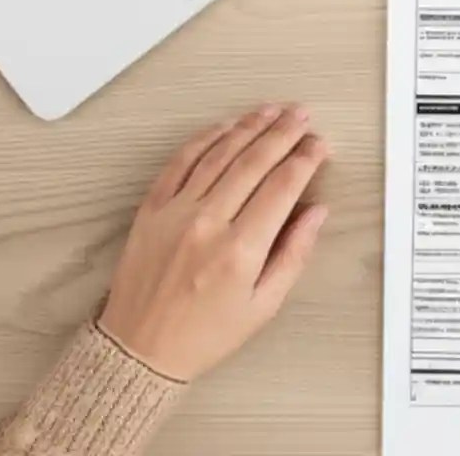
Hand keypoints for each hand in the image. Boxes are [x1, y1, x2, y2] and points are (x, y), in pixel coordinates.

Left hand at [99, 104, 330, 380]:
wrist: (140, 348)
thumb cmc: (205, 334)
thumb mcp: (263, 305)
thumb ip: (294, 254)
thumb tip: (317, 212)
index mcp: (240, 250)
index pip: (282, 186)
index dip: (305, 159)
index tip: (320, 145)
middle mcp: (207, 223)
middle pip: (253, 161)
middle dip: (282, 132)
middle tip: (301, 114)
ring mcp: (175, 213)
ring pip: (218, 154)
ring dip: (248, 127)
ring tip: (271, 111)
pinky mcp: (151, 210)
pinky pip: (179, 163)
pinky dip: (204, 140)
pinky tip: (225, 128)